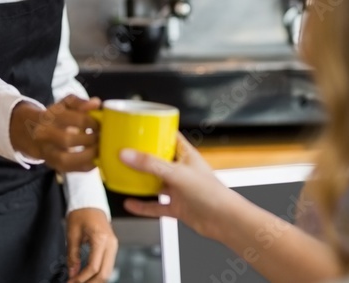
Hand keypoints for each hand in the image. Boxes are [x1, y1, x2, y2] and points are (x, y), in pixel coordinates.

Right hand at [9, 95, 100, 172]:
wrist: (26, 132)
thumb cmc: (51, 117)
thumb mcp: (62, 105)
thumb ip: (79, 102)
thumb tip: (96, 103)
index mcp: (50, 116)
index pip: (75, 119)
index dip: (92, 122)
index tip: (100, 124)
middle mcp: (45, 135)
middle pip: (68, 140)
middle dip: (90, 140)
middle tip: (102, 138)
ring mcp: (46, 152)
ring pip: (65, 160)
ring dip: (87, 156)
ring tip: (99, 149)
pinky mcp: (51, 164)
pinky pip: (69, 170)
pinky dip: (85, 166)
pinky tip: (95, 159)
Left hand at [65, 208, 116, 282]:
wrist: (90, 202)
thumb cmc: (81, 213)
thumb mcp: (72, 234)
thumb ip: (72, 255)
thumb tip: (72, 273)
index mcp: (101, 239)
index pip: (93, 267)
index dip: (81, 278)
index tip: (71, 282)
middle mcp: (111, 244)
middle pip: (104, 273)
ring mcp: (113, 245)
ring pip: (108, 271)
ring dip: (95, 280)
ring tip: (80, 282)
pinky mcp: (112, 247)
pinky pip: (107, 265)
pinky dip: (98, 273)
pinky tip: (87, 277)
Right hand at [120, 132, 238, 241]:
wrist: (225, 221)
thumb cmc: (212, 193)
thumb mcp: (177, 173)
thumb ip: (150, 165)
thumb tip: (128, 154)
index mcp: (186, 155)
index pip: (169, 137)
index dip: (154, 131)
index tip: (137, 127)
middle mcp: (181, 170)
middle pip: (158, 160)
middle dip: (141, 157)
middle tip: (124, 152)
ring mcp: (179, 189)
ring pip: (155, 183)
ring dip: (140, 181)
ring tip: (123, 175)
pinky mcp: (177, 206)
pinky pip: (156, 205)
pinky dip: (143, 205)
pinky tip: (131, 204)